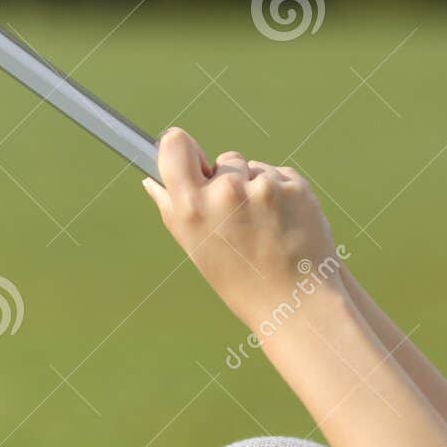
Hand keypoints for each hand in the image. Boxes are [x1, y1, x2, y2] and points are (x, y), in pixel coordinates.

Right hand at [142, 128, 344, 330]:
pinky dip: (283, 194)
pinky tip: (285, 224)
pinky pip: (281, 176)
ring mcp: (263, 187)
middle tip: (239, 219)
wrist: (295, 301)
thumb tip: (151, 180)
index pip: (174, 144)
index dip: (179, 147)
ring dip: (258, 188)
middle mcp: (225, 192)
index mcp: (191, 208)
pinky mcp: (295, 186)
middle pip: (223, 159)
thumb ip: (173, 208)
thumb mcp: (196, 248)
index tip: (192, 161)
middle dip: (230, 180)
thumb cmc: (240, 280)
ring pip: (255, 169)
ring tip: (265, 227)